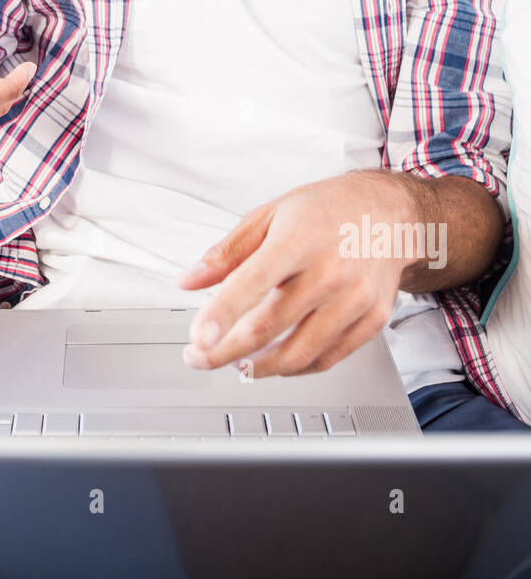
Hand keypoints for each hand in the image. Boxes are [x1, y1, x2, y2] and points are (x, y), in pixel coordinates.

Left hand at [177, 174, 410, 377]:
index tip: (198, 338)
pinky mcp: (372, 319)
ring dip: (258, 368)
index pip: (254, 282)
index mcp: (299, 238)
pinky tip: (276, 361)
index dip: (222, 314)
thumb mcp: (270, 214)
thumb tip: (188, 281)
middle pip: (270, 326)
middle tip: (199, 357)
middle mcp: (330, 270)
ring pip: (298, 353)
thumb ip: (227, 252)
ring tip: (235, 364)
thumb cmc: (327, 210)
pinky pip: (328, 358)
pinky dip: (295, 368)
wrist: (391, 213)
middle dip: (225, 352)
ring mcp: (355, 298)